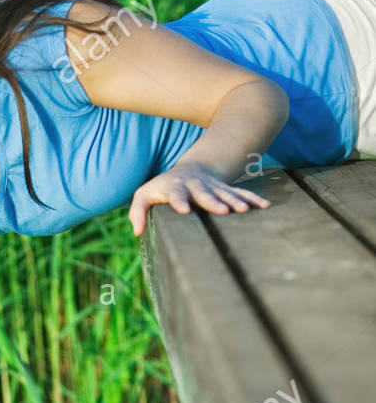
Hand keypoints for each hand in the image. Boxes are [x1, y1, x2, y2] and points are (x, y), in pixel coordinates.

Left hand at [128, 161, 269, 236]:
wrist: (189, 171)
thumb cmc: (162, 188)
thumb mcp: (144, 195)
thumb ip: (138, 211)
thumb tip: (137, 232)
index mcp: (176, 187)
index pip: (176, 194)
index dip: (180, 201)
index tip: (184, 210)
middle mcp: (196, 186)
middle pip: (205, 194)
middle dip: (213, 201)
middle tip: (222, 210)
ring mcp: (213, 187)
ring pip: (225, 193)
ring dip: (235, 200)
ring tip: (244, 210)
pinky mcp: (225, 190)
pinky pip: (241, 193)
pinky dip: (252, 199)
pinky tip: (264, 206)